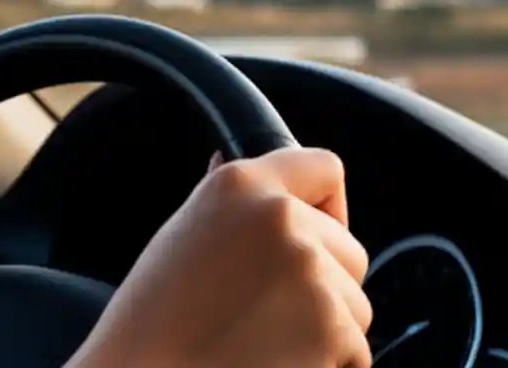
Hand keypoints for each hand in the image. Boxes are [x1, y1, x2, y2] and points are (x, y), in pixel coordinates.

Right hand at [69, 148, 371, 367]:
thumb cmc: (152, 318)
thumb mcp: (182, 234)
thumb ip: (226, 202)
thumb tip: (226, 160)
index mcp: (240, 185)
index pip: (325, 169)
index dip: (328, 208)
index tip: (315, 235)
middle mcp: (280, 217)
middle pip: (350, 249)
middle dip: (326, 282)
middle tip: (268, 311)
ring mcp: (310, 271)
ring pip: (355, 304)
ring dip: (326, 328)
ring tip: (262, 341)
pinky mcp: (332, 327)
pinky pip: (355, 350)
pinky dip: (328, 364)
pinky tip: (274, 362)